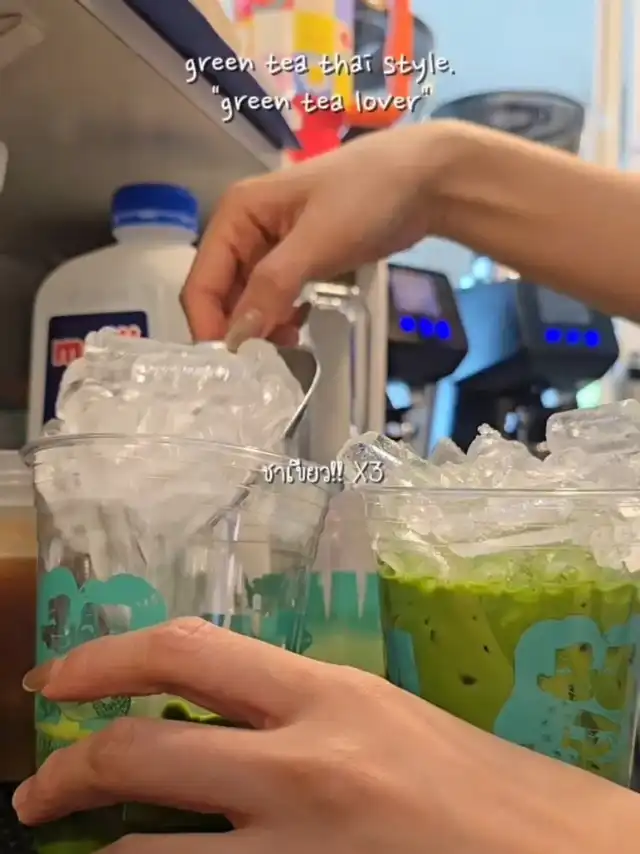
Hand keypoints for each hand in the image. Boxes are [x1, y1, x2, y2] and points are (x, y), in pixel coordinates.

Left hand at [15, 619, 638, 853]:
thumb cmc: (481, 787)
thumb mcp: (382, 720)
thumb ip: (299, 716)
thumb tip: (220, 721)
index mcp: (327, 694)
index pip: (186, 650)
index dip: (104, 657)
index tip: (60, 682)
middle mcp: (302, 763)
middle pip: (143, 749)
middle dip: (68, 771)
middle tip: (35, 790)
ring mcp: (297, 850)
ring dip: (101, 853)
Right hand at [180, 122, 459, 347]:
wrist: (426, 180)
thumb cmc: (368, 198)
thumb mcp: (317, 242)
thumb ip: (271, 288)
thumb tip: (236, 337)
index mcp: (236, 214)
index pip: (202, 282)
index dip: (210, 325)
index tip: (232, 367)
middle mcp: (244, 229)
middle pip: (222, 293)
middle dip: (239, 330)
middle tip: (264, 365)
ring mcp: (271, 245)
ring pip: (248, 299)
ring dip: (260, 327)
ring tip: (286, 348)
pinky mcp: (298, 257)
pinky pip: (273, 296)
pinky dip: (280, 317)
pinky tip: (297, 330)